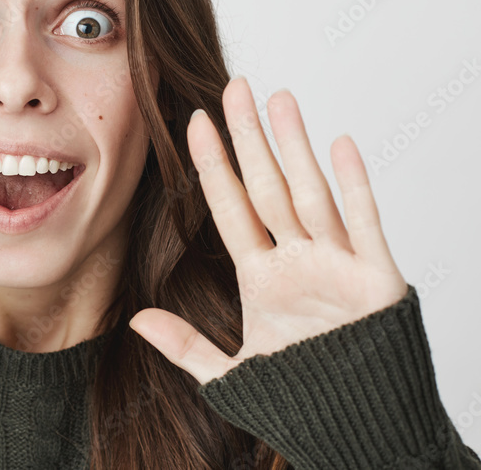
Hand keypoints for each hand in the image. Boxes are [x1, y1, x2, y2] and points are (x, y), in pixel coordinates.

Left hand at [129, 76, 407, 383]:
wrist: (356, 428)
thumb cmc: (300, 395)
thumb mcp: (232, 372)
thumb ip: (185, 345)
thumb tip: (137, 321)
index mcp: (263, 276)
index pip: (231, 207)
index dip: (213, 166)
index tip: (194, 123)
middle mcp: (298, 260)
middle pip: (268, 187)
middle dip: (250, 138)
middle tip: (234, 86)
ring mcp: (337, 265)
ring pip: (311, 193)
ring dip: (294, 146)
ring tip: (278, 99)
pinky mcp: (377, 281)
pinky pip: (364, 226)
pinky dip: (356, 187)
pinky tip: (340, 144)